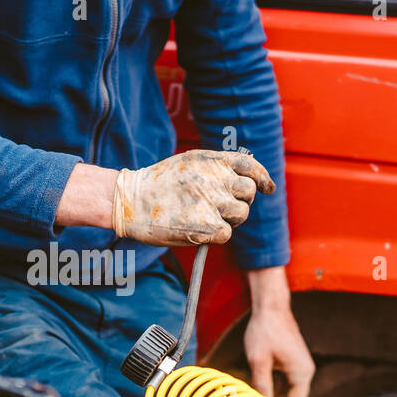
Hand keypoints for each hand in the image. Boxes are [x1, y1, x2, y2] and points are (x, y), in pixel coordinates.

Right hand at [112, 149, 274, 245]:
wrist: (130, 201)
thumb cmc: (157, 185)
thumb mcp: (188, 163)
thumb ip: (215, 168)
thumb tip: (244, 180)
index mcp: (211, 160)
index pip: (249, 165)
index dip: (261, 178)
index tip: (267, 188)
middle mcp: (214, 178)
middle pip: (248, 192)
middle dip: (239, 201)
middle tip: (219, 208)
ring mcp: (211, 201)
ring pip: (241, 214)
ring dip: (228, 219)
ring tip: (204, 218)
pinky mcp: (206, 225)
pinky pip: (226, 233)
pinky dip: (216, 235)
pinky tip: (198, 229)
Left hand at [243, 267, 314, 396]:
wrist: (271, 307)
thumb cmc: (265, 330)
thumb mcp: (258, 360)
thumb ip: (261, 385)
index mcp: (302, 373)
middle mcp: (305, 372)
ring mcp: (300, 367)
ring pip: (289, 393)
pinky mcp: (293, 362)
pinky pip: (286, 383)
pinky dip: (274, 387)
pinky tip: (257, 388)